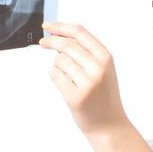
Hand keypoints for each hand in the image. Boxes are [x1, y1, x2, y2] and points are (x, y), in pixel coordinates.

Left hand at [39, 21, 128, 137]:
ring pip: (59, 61)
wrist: (109, 125)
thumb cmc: (104, 97)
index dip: (60, 26)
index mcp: (105, 57)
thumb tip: (60, 36)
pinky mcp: (75, 96)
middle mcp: (98, 68)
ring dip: (57, 65)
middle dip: (50, 42)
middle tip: (43, 43)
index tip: (48, 26)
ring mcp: (87, 83)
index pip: (79, 32)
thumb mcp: (104, 69)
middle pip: (66, 44)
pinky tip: (65, 84)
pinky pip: (55, 76)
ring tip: (69, 77)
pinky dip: (55, 76)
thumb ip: (87, 52)